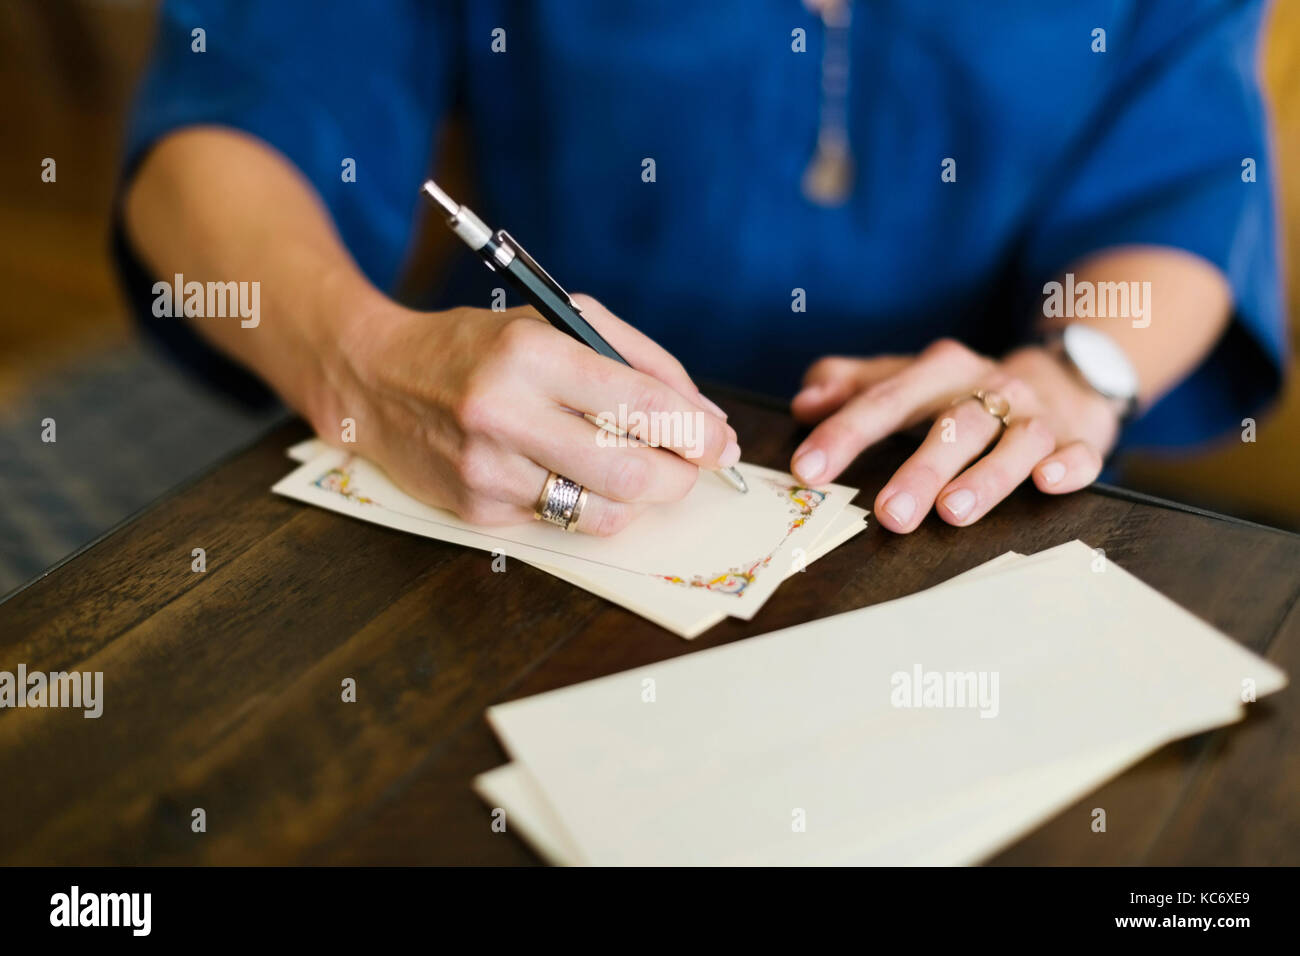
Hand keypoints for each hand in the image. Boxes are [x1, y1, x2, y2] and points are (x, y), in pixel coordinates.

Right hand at [315, 293, 738, 534]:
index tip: (718, 441)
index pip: (640, 402)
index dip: (695, 431)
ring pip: (602, 512)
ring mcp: (487, 469)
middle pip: (629, 472)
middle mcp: (505, 411)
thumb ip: (641, 361)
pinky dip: (588, 505)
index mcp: (533, 351)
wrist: (379, 379)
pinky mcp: (476, 512)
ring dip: (638, 500)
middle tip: (689, 467)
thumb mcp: (560, 323)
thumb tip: (708, 418)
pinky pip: (564, 524)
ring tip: (635, 471)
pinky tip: (573, 475)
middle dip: (678, 477)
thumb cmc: (482, 346)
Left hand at [788, 339, 1122, 531]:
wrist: (1061, 378)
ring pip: (1013, 442)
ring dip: (986, 477)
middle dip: (919, 470)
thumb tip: (803, 402)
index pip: (884, 399)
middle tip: (887, 514)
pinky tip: (1048, 482)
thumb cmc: (961, 392)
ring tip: (954, 513)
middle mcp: (987, 387)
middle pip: (952, 424)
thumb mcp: (906, 379)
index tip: (808, 468)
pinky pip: (1078, 452)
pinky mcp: (1076, 439)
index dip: (844, 432)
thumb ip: (852, 385)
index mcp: (938, 370)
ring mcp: (1034, 414)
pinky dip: (1067, 465)